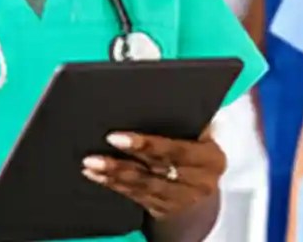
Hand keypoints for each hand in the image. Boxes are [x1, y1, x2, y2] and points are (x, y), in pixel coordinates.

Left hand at [82, 131, 225, 218]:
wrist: (203, 183)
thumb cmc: (196, 144)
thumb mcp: (200, 131)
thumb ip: (184, 118)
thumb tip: (155, 93)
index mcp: (211, 158)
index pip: (176, 151)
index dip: (147, 145)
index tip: (116, 137)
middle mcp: (200, 183)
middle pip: (156, 172)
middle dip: (123, 162)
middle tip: (95, 153)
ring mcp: (182, 200)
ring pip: (143, 187)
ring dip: (114, 175)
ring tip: (91, 163)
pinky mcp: (164, 210)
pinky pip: (136, 197)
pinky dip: (114, 185)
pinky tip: (96, 176)